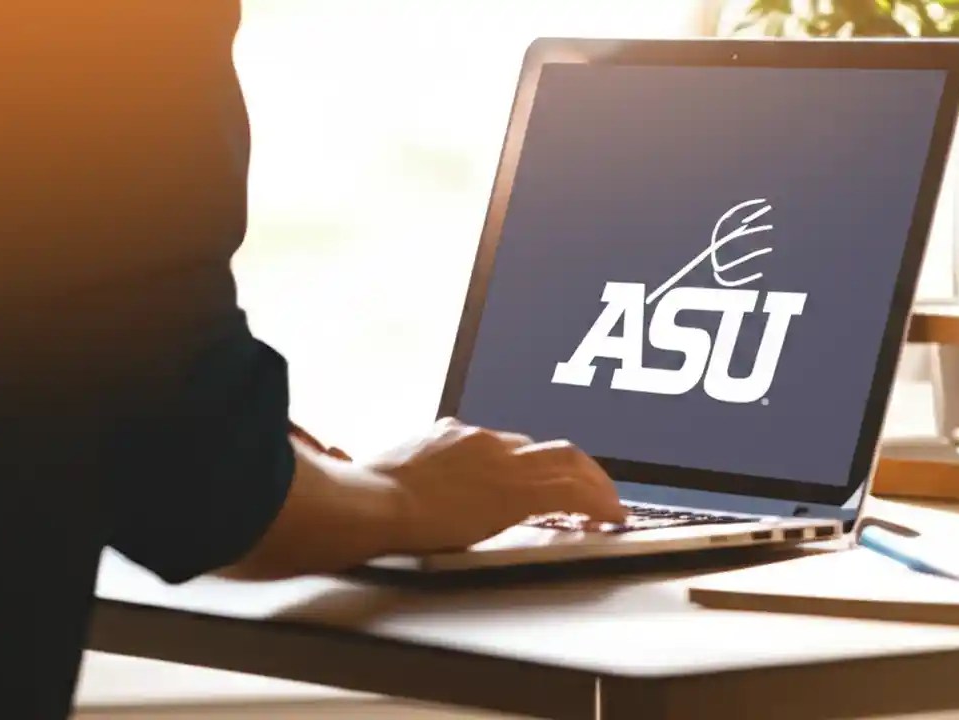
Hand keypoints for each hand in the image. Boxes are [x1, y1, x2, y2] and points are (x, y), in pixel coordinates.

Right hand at [221, 418, 624, 579]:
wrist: (365, 505)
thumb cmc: (357, 500)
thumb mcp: (373, 478)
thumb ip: (382, 474)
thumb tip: (345, 472)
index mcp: (448, 437)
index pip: (500, 443)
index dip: (523, 461)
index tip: (531, 475)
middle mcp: (480, 439)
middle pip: (537, 447)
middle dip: (566, 466)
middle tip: (587, 488)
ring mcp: (500, 461)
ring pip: (566, 458)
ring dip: (592, 480)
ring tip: (610, 502)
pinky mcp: (516, 489)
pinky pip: (573, 490)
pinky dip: (597, 500)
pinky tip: (613, 516)